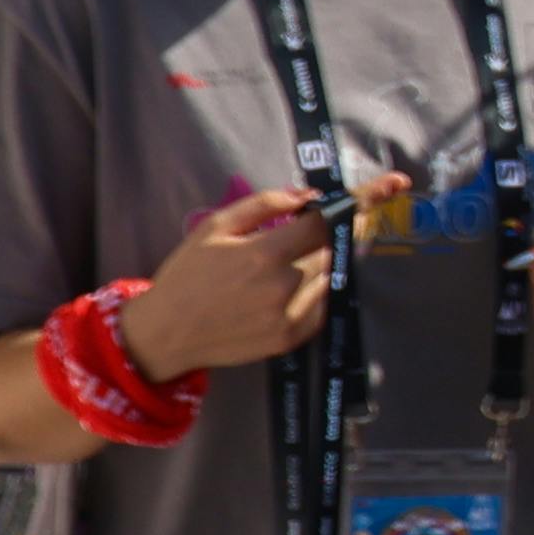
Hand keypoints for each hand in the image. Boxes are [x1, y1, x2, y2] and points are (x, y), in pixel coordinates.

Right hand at [124, 186, 326, 377]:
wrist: (167, 332)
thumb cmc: (187, 274)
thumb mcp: (214, 227)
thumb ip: (263, 204)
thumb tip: (307, 195)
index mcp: (265, 254)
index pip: (322, 224)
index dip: (343, 209)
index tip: (366, 198)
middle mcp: (284, 286)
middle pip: (329, 252)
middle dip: (323, 240)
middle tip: (305, 239)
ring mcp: (290, 316)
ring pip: (329, 279)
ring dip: (321, 268)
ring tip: (292, 266)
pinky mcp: (290, 339)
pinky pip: (322, 308)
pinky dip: (316, 295)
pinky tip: (292, 291)